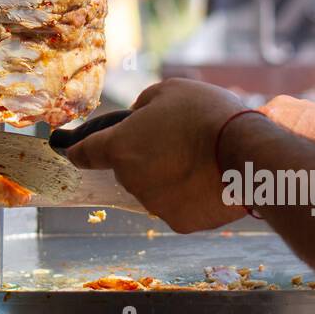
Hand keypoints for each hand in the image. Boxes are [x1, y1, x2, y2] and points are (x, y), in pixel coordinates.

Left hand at [66, 78, 251, 232]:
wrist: (249, 156)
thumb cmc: (206, 115)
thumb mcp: (169, 90)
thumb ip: (143, 105)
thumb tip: (138, 117)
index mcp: (120, 146)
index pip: (84, 152)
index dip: (75, 149)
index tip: (66, 149)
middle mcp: (130, 180)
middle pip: (128, 168)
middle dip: (144, 155)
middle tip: (177, 139)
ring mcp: (154, 205)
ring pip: (154, 188)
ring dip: (167, 175)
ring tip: (201, 158)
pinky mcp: (179, 223)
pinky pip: (178, 205)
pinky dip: (188, 195)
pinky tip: (210, 179)